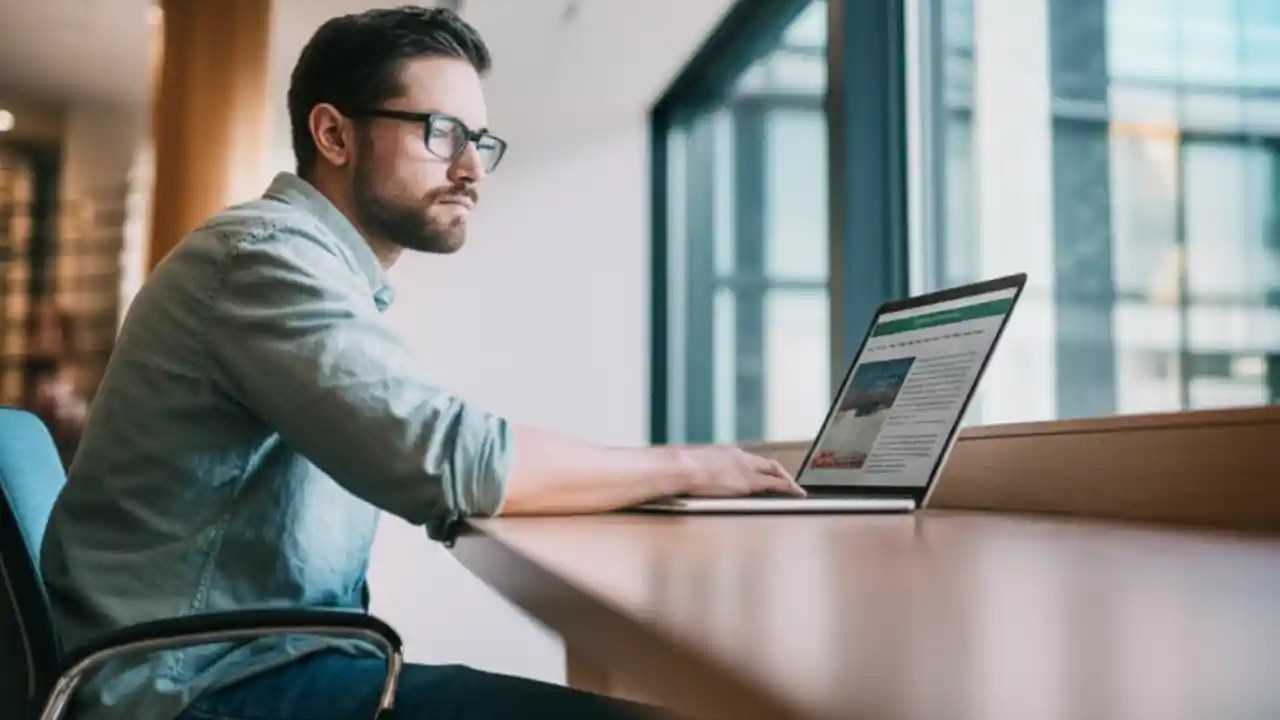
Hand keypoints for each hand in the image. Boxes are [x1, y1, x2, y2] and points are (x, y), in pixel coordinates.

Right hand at [670, 446, 805, 497]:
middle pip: (768, 463)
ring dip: (786, 480)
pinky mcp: (749, 481)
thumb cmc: (677, 468)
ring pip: (775, 470)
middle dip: (780, 473)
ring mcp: (746, 467)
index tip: (766, 475)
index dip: (762, 467)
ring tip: (795, 491)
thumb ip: (699, 471)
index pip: (750, 459)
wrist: (680, 467)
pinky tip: (797, 494)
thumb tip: (693, 478)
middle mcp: (740, 456)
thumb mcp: (691, 467)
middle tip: (789, 483)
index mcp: (726, 452)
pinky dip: (789, 488)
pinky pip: (776, 484)